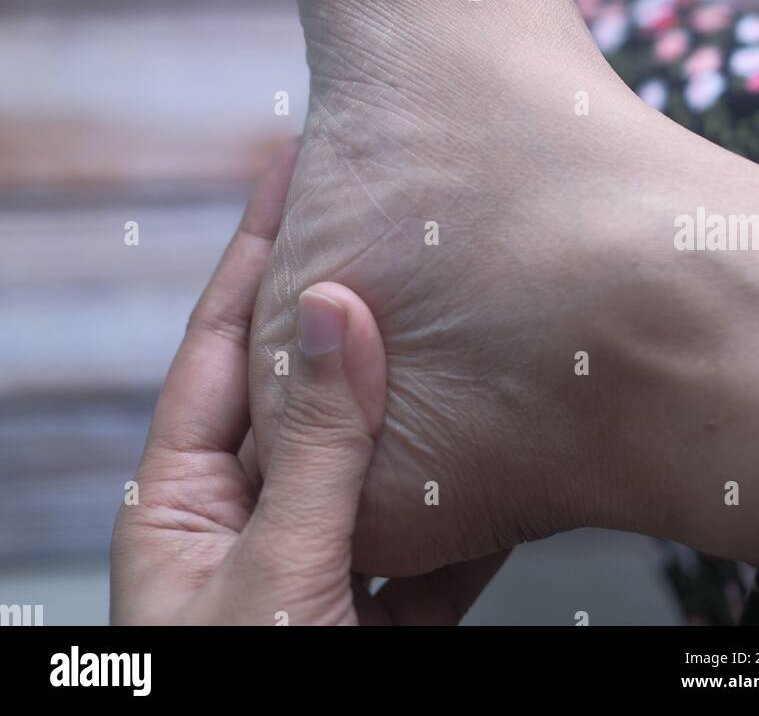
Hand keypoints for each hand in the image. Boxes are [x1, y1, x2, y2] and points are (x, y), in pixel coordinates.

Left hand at [110, 144, 503, 624]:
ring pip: (376, 462)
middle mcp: (246, 527)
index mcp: (180, 508)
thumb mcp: (271, 573)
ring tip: (469, 322)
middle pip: (304, 393)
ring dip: (424, 407)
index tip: (295, 170)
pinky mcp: (382, 619)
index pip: (219, 342)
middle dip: (353, 316)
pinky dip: (471, 505)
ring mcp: (317, 571)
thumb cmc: (242, 705)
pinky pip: (434, 542)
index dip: (257, 249)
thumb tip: (335, 311)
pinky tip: (505, 457)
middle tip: (398, 224)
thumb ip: (313, 447)